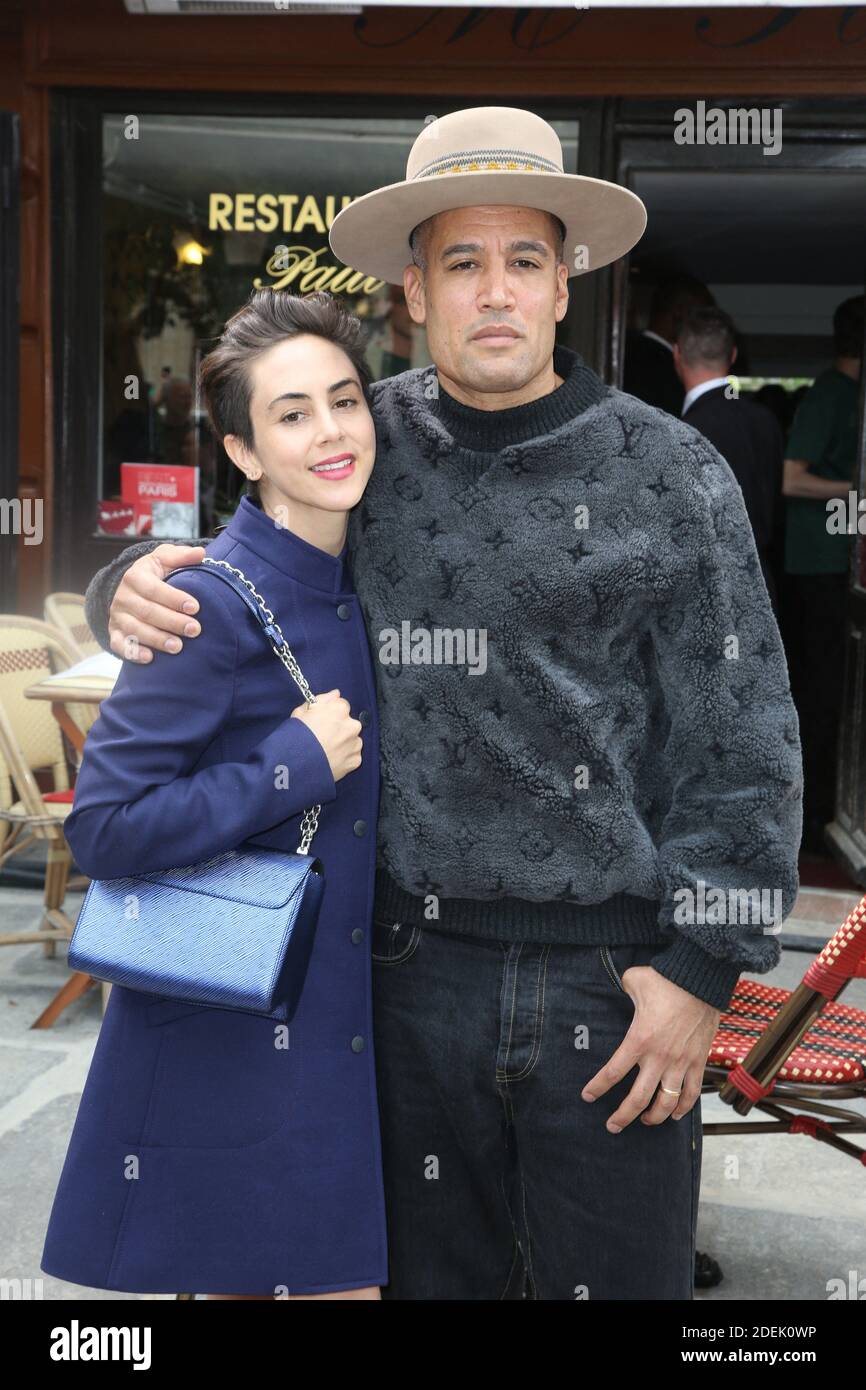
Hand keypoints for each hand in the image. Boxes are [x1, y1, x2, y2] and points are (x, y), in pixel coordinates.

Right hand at [108, 544, 206, 662]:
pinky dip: (133, 652)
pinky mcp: (115, 633)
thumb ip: (181, 556)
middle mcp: (123, 597)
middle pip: (147, 612)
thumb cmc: (155, 573)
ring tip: (178, 647)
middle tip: (195, 630)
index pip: (154, 589)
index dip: (174, 598)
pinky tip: (150, 658)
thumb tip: (200, 553)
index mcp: (135, 577)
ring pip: (135, 630)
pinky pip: (120, 645)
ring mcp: (118, 616)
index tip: (195, 607)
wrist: (132, 588)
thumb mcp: (165, 559)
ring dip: (157, 639)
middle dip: (172, 622)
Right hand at [291, 689, 362, 782]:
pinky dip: (344, 757)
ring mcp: (356, 744)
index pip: (341, 705)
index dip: (331, 712)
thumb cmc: (296, 736)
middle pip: (349, 722)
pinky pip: (352, 755)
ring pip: (352, 739)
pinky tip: (330, 760)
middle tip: (323, 737)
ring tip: (326, 750)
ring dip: (343, 742)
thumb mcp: (301, 712)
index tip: (322, 720)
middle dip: (339, 727)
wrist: (297, 766)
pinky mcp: (356, 760)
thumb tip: (335, 693)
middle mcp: (352, 725)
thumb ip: (321, 700)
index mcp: (340, 710)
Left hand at [581, 966, 719, 1131]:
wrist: (701, 981)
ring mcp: (681, 1063)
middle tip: (612, 1126)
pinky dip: (684, 1108)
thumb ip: (623, 988)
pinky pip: (692, 1093)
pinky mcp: (698, 1062)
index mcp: (638, 1040)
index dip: (598, 1088)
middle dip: (623, 1117)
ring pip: (666, 1103)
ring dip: (654, 1117)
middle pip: (638, 1099)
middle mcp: (659, 1057)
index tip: (588, 1096)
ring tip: (645, 1121)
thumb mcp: (634, 980)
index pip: (613, 1073)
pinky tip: (675, 1114)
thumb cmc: (665, 980)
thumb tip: (621, 987)